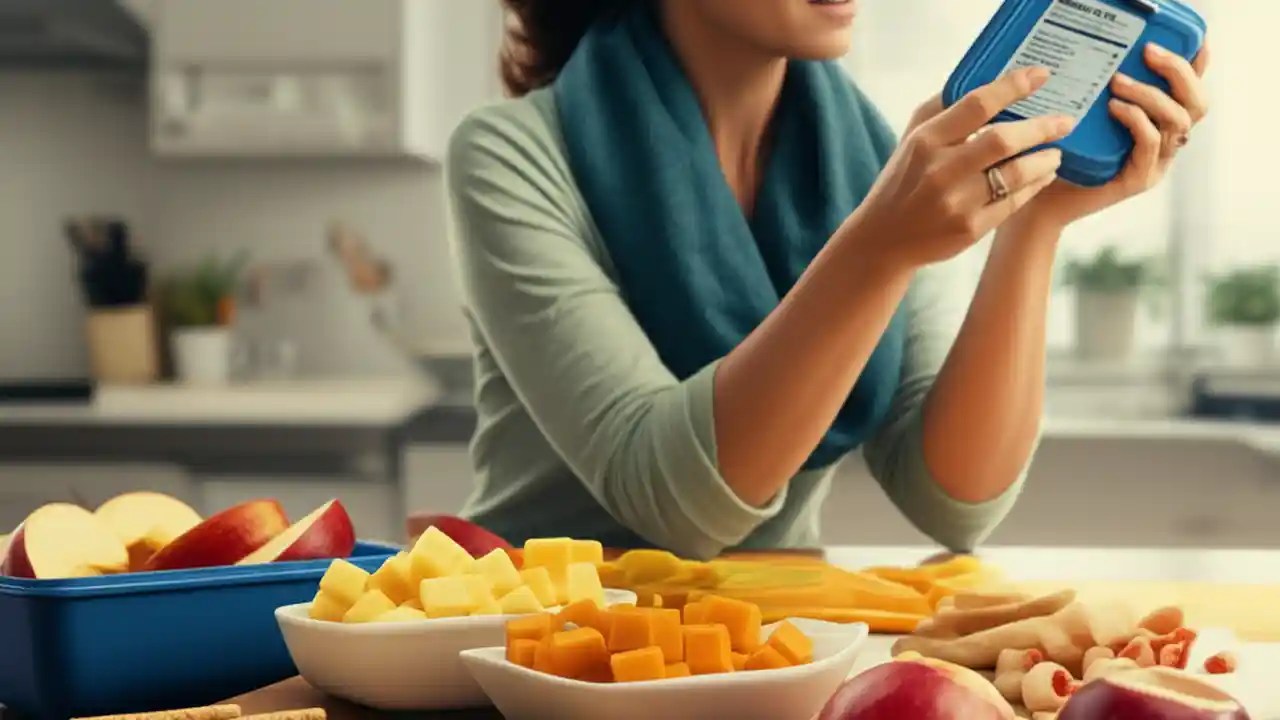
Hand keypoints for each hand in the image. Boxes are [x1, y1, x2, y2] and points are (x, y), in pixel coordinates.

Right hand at [847, 67, 1072, 269]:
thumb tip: (988, 83)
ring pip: (1015, 174)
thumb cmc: (903, 179)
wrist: (885, 238)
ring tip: (1056, 153)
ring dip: (1044, 160)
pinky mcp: (970, 229)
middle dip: (1041, 127)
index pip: (976, 104)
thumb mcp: (910, 138)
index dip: (1013, 87)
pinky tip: (1043, 175)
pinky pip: (1014, 202)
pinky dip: (1034, 185)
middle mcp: (940, 170)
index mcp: (925, 141)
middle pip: (1002, 140)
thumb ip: (942, 109)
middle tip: (1065, 121)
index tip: (1041, 75)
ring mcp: (956, 202)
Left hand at [1016, 41, 1211, 229]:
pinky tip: (1113, 107)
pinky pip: (1151, 144)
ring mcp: (1155, 165)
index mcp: (1161, 127)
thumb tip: (1110, 53)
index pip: (1192, 93)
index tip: (1187, 41)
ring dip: (1149, 94)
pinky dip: (1136, 120)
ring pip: (1176, 122)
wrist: (1041, 199)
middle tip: (1148, 53)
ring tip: (1118, 81)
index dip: (1196, 68)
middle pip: (1196, 105)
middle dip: (1178, 73)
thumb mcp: (1091, 114)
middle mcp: (1166, 146)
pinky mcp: (1137, 180)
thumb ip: (1110, 92)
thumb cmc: (1063, 152)